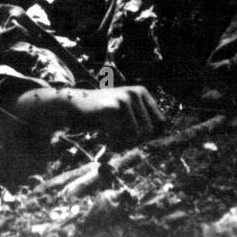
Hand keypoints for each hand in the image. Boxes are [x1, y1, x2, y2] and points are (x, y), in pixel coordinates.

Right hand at [13, 85, 162, 144]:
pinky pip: (123, 136)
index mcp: (142, 93)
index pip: (161, 124)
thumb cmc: (99, 116)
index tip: (129, 139)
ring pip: (137, 136)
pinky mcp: (114, 106)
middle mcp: (136, 92)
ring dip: (122, 144)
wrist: (72, 108)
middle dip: (133, 142)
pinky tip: (100, 138)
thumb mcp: (124, 117)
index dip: (147, 137)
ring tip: (108, 140)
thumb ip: (143, 123)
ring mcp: (125, 97)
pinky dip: (112, 143)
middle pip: (150, 132)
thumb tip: (164, 132)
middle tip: (116, 142)